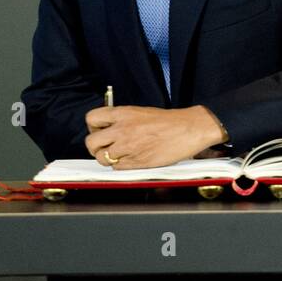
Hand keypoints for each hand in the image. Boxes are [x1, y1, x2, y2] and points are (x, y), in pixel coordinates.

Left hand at [83, 105, 226, 168]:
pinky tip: (131, 159)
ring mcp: (128, 147)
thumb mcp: (141, 112)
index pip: (92, 118)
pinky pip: (117, 168)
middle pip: (91, 142)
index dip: (93, 127)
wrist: (190, 128)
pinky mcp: (137, 161)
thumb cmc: (170, 121)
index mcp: (123, 114)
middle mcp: (122, 130)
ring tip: (120, 155)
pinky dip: (121, 166)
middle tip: (106, 147)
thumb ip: (123, 120)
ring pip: (102, 158)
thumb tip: (108, 129)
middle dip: (96, 147)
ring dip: (108, 158)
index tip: (100, 131)